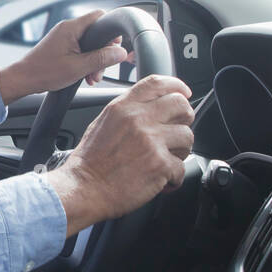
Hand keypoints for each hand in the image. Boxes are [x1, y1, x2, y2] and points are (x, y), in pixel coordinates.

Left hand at [0, 9, 130, 104]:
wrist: (23, 79)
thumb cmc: (44, 72)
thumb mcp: (78, 68)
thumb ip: (101, 59)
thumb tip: (121, 52)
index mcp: (71, 28)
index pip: (100, 16)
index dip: (111, 31)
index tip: (115, 47)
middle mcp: (67, 28)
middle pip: (96, 33)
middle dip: (102, 53)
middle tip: (100, 70)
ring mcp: (64, 37)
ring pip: (89, 44)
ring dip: (94, 61)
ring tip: (91, 77)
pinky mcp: (61, 46)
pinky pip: (80, 50)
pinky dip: (85, 62)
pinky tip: (85, 75)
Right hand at [43, 75, 194, 235]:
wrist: (84, 189)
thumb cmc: (91, 162)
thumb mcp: (103, 123)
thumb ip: (128, 111)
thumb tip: (151, 107)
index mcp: (124, 107)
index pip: (158, 83)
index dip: (177, 86)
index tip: (184, 93)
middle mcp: (139, 119)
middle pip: (181, 105)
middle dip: (184, 119)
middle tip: (176, 133)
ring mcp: (151, 141)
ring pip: (187, 136)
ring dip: (181, 151)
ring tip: (166, 160)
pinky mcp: (160, 164)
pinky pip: (182, 167)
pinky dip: (174, 177)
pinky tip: (161, 179)